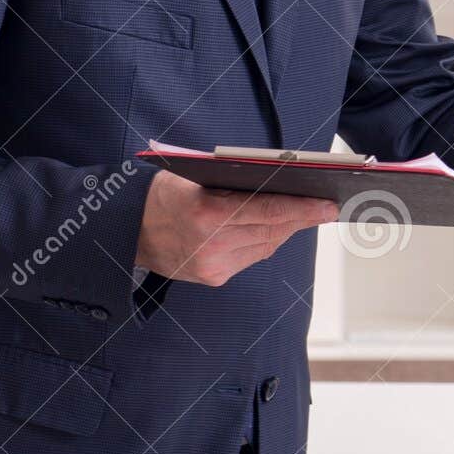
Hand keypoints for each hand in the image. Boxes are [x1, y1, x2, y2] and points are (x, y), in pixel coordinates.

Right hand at [135, 169, 337, 286]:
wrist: (125, 232)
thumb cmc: (161, 194)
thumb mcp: (193, 176)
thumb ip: (234, 181)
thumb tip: (281, 181)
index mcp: (207, 215)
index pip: (269, 212)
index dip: (304, 209)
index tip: (328, 205)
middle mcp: (212, 246)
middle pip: (273, 231)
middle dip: (302, 218)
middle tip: (324, 206)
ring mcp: (213, 267)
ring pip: (266, 246)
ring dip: (285, 229)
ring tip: (304, 213)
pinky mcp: (214, 278)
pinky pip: (252, 257)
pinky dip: (265, 241)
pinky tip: (274, 229)